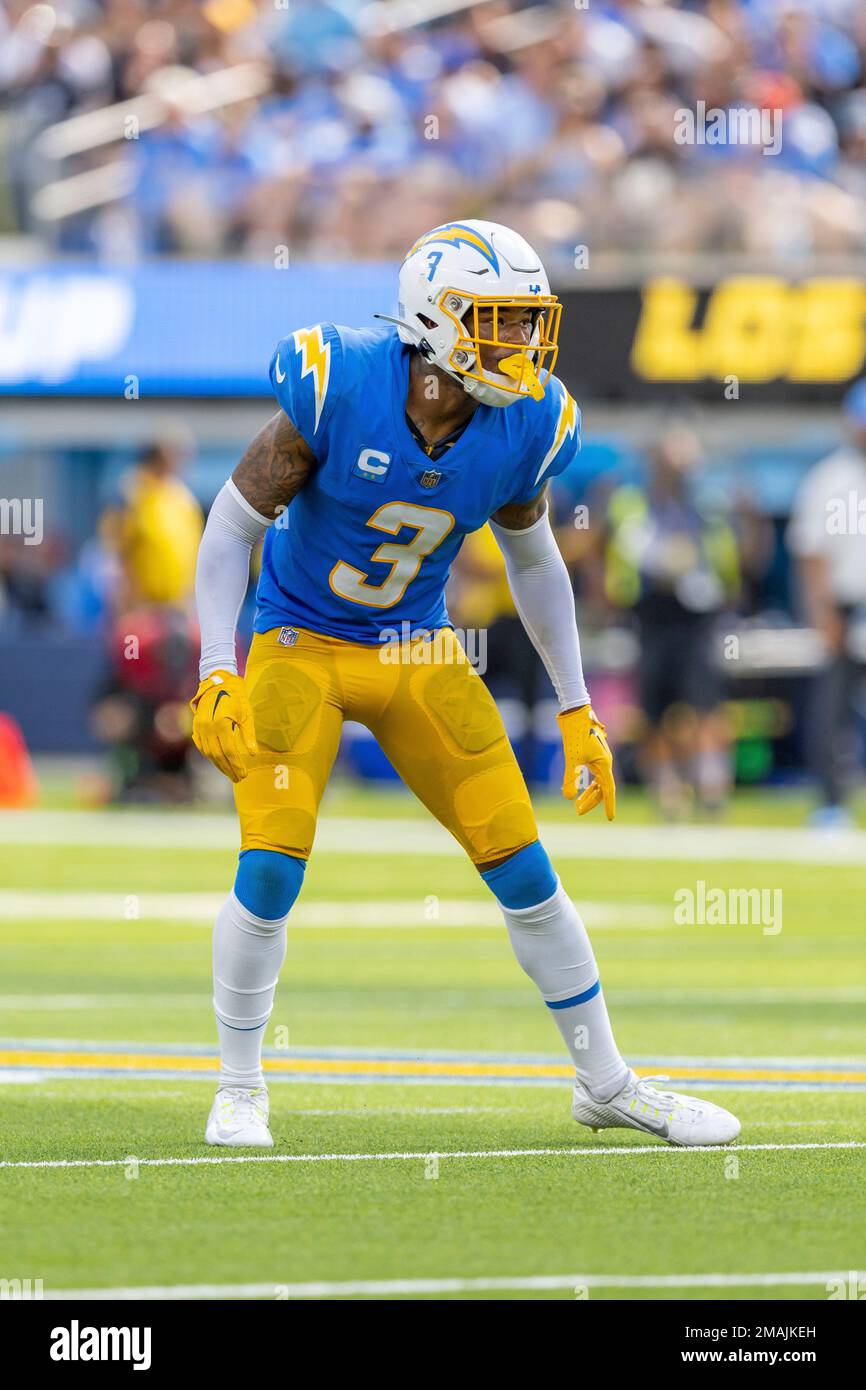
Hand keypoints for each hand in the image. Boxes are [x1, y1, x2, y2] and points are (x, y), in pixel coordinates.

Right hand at [189, 670, 257, 782]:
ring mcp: (200, 728)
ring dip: (219, 765)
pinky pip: (203, 747)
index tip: (244, 775)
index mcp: (222, 723)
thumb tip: (253, 754)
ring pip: (209, 753)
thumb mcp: (246, 715)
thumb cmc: (236, 699)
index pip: (230, 751)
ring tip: (230, 773)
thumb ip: (248, 735)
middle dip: (229, 769)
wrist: (218, 684)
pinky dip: (211, 757)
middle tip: (238, 778)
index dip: (237, 765)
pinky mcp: (196, 728)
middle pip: (218, 755)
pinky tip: (220, 763)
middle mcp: (208, 727)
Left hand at [557, 704, 615, 820]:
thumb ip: (570, 778)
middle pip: (602, 789)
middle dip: (592, 802)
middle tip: (578, 812)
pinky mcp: (593, 755)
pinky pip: (593, 775)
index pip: (609, 790)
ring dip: (588, 794)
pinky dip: (586, 784)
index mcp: (604, 764)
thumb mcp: (571, 758)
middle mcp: (605, 762)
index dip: (609, 805)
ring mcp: (600, 759)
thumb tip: (569, 798)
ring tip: (577, 805)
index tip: (611, 818)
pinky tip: (578, 790)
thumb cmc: (576, 735)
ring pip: (598, 782)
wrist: (576, 714)